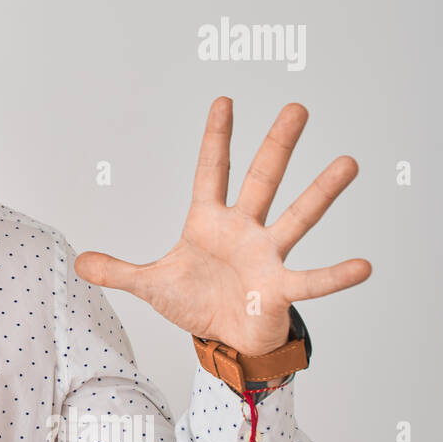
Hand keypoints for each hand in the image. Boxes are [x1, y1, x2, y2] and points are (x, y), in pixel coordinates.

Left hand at [74, 97, 369, 356]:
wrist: (224, 340)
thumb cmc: (196, 302)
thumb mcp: (151, 285)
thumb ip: (118, 271)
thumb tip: (78, 262)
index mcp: (210, 222)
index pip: (212, 171)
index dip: (217, 138)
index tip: (224, 101)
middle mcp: (244, 230)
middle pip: (262, 179)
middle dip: (278, 145)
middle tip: (297, 107)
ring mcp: (267, 256)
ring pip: (297, 217)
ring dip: (321, 192)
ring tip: (348, 162)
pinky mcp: (281, 289)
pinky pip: (311, 280)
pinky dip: (336, 276)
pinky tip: (363, 266)